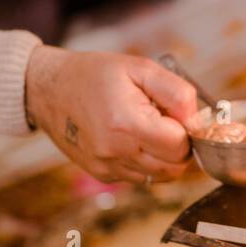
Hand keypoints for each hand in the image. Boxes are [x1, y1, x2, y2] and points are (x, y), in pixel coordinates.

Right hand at [24, 46, 198, 183]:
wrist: (48, 89)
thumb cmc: (95, 74)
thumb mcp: (140, 68)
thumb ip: (176, 92)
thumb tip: (197, 120)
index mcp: (126, 124)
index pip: (180, 146)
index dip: (187, 130)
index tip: (178, 114)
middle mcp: (115, 152)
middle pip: (174, 168)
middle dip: (181, 147)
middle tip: (167, 121)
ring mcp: (107, 167)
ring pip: (160, 177)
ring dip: (165, 157)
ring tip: (149, 128)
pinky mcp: (101, 174)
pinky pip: (140, 177)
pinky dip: (147, 162)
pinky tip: (134, 138)